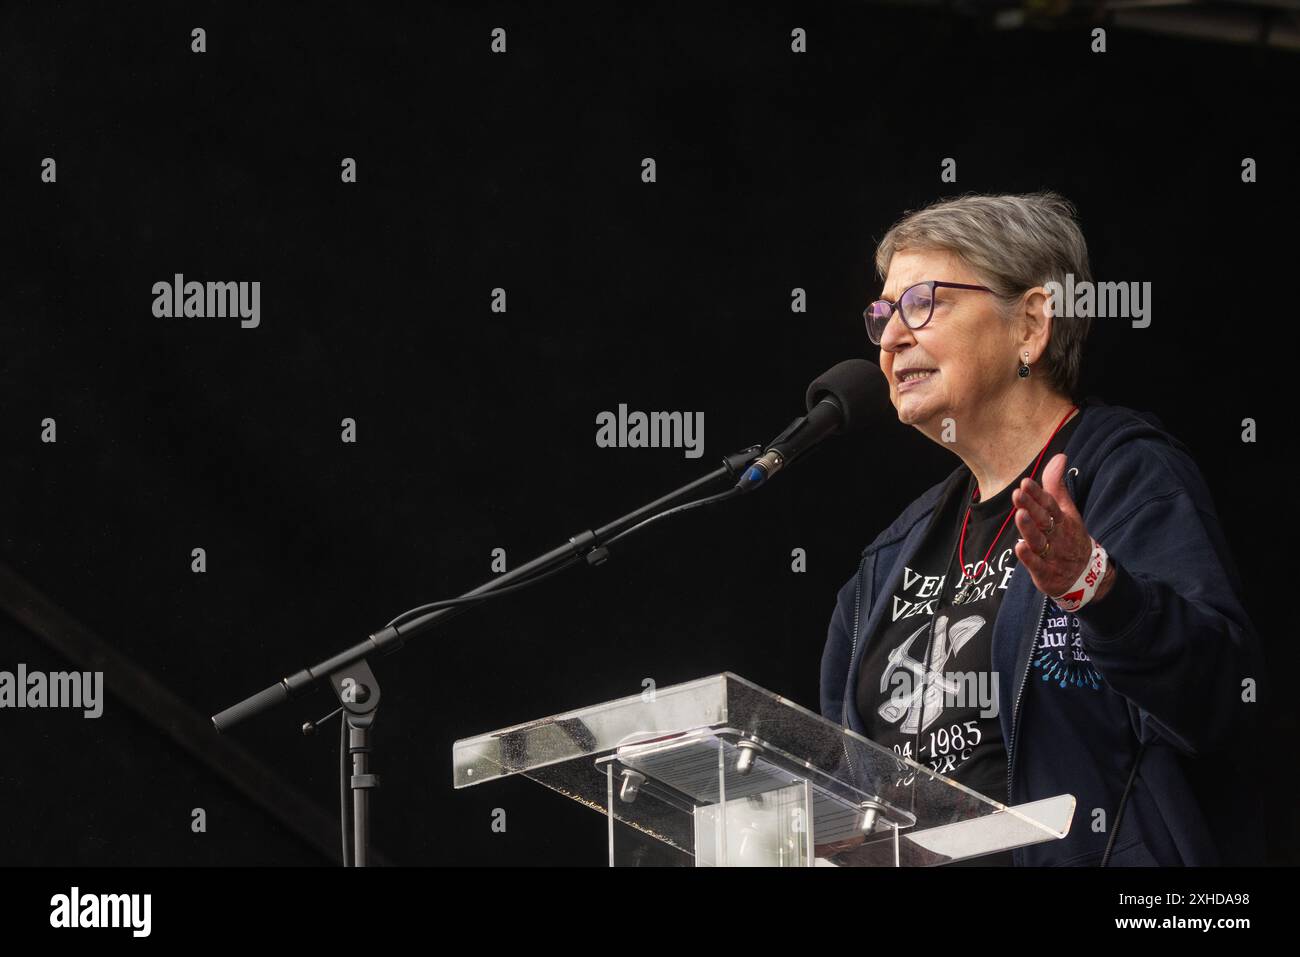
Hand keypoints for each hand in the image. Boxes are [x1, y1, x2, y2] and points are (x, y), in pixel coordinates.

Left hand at [1012, 453, 1113, 602]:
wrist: (1086, 575)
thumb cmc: (1069, 536)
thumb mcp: (1066, 510)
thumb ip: (1056, 485)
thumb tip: (1059, 456)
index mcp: (1062, 520)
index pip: (1049, 504)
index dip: (1037, 494)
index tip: (1025, 483)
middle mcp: (1057, 535)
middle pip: (1044, 520)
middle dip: (1032, 507)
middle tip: (1018, 494)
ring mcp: (1051, 554)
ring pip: (1039, 541)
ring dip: (1029, 529)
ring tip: (1019, 515)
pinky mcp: (1045, 572)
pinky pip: (1036, 565)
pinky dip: (1028, 558)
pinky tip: (1019, 548)